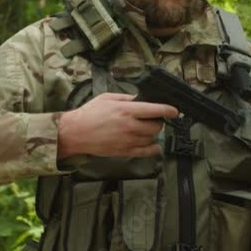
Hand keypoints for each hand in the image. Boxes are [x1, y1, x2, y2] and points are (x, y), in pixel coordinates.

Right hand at [58, 93, 178, 158]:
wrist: (75, 133)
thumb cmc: (89, 113)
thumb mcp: (107, 98)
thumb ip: (127, 98)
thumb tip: (141, 99)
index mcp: (126, 110)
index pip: (155, 110)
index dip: (169, 110)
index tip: (175, 111)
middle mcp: (130, 126)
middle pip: (156, 126)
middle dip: (158, 122)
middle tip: (152, 119)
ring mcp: (128, 140)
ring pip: (152, 139)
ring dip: (153, 134)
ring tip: (145, 129)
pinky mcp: (124, 151)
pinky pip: (146, 152)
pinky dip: (153, 148)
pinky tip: (154, 145)